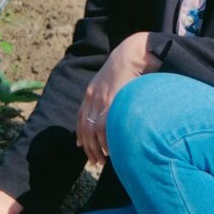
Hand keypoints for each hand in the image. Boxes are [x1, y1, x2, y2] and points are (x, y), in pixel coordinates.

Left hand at [76, 32, 160, 164]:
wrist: (133, 53)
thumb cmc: (129, 65)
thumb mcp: (114, 79)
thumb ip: (111, 92)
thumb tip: (116, 104)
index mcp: (92, 91)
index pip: (81, 118)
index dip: (80, 134)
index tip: (81, 146)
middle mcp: (93, 97)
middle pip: (84, 128)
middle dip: (87, 147)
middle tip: (94, 161)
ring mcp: (102, 99)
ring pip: (92, 131)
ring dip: (96, 148)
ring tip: (103, 160)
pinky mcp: (112, 102)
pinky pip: (104, 126)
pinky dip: (105, 141)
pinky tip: (110, 149)